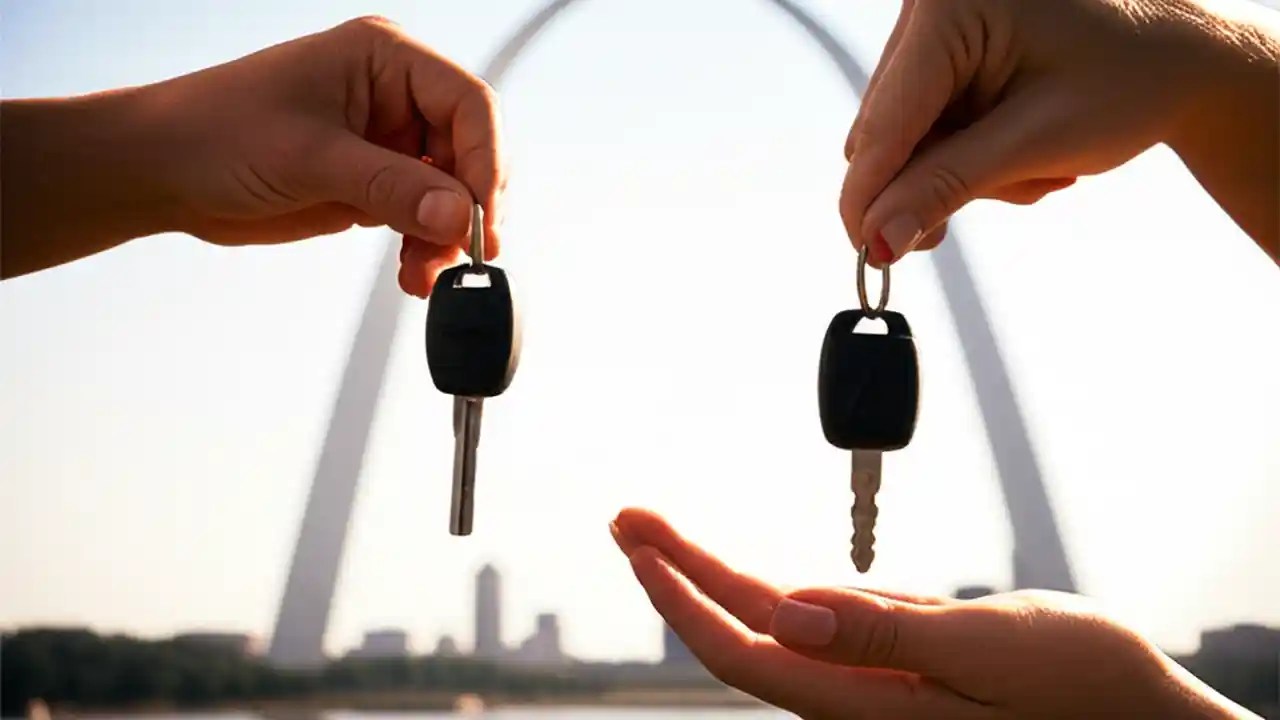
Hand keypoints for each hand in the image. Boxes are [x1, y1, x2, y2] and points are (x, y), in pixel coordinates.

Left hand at [1, 16, 503, 294]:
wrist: (161, 171)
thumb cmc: (217, 134)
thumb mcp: (312, 158)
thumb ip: (393, 187)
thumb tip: (461, 215)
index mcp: (385, 59)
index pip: (470, 105)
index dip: (485, 164)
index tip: (482, 220)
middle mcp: (394, 94)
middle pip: (469, 152)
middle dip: (467, 208)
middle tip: (459, 255)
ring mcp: (386, 139)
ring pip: (451, 192)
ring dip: (446, 237)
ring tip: (424, 274)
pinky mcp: (373, 181)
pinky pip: (422, 216)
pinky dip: (425, 248)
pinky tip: (414, 274)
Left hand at [610, 508, 1252, 718]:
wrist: (1140, 714)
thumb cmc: (1081, 690)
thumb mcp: (988, 653)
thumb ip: (887, 635)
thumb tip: (789, 613)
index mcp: (867, 703)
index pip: (743, 652)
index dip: (681, 596)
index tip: (638, 542)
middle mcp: (856, 695)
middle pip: (740, 632)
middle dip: (676, 571)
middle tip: (624, 517)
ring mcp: (874, 678)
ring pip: (772, 626)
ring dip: (711, 576)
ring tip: (657, 534)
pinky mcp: (898, 660)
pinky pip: (818, 623)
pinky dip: (767, 589)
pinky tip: (740, 577)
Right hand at [843, 0, 1279, 265]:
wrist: (1179, 57)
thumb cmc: (1130, 82)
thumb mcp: (1036, 142)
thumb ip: (945, 188)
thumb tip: (877, 241)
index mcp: (950, 5)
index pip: (884, 123)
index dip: (870, 197)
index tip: (869, 255)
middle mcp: (928, 4)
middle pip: (884, 131)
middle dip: (931, 180)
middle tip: (1011, 191)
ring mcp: (932, 22)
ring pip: (902, 133)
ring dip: (953, 168)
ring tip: (1034, 164)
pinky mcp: (941, 44)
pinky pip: (922, 120)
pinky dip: (962, 149)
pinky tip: (1016, 145)